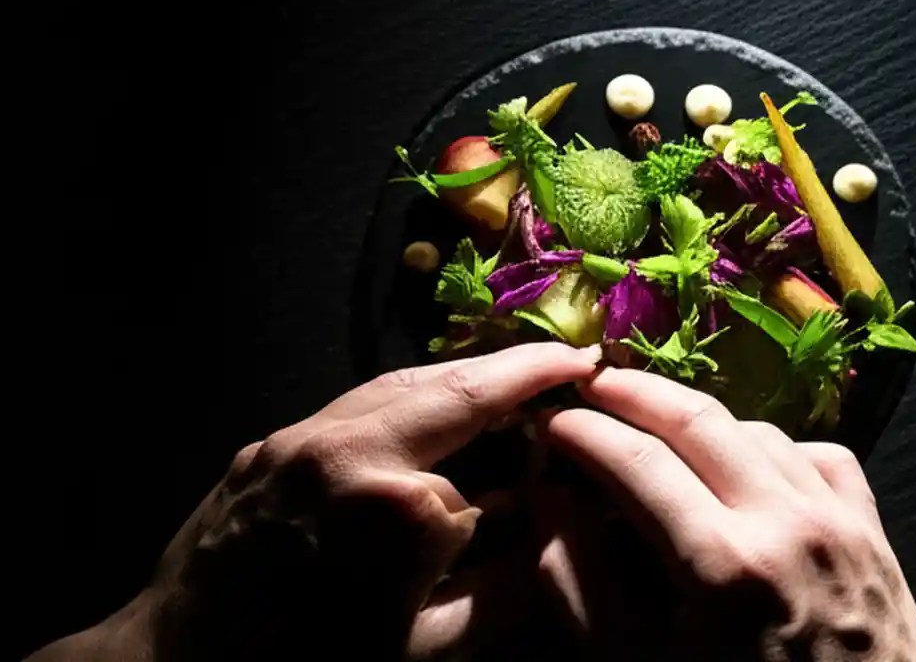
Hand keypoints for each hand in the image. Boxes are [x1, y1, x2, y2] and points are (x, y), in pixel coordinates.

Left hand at [29, 342, 600, 661]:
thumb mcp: (422, 651)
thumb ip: (503, 594)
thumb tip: (559, 542)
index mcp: (391, 509)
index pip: (486, 486)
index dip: (528, 491)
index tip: (573, 472)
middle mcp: (346, 452)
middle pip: (454, 392)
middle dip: (521, 371)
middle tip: (573, 357)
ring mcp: (298, 440)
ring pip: (402, 384)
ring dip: (465, 375)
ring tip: (517, 369)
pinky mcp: (268, 443)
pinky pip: (355, 404)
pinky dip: (411, 396)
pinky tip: (439, 403)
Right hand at [539, 367, 915, 660]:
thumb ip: (580, 585)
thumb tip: (549, 501)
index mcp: (723, 567)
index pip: (637, 462)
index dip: (584, 431)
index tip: (551, 420)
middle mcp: (786, 524)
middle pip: (698, 420)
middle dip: (635, 392)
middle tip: (592, 384)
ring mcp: (839, 520)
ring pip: (757, 429)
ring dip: (700, 421)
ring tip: (658, 429)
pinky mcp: (873, 529)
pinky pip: (819, 454)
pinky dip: (774, 448)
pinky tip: (747, 466)